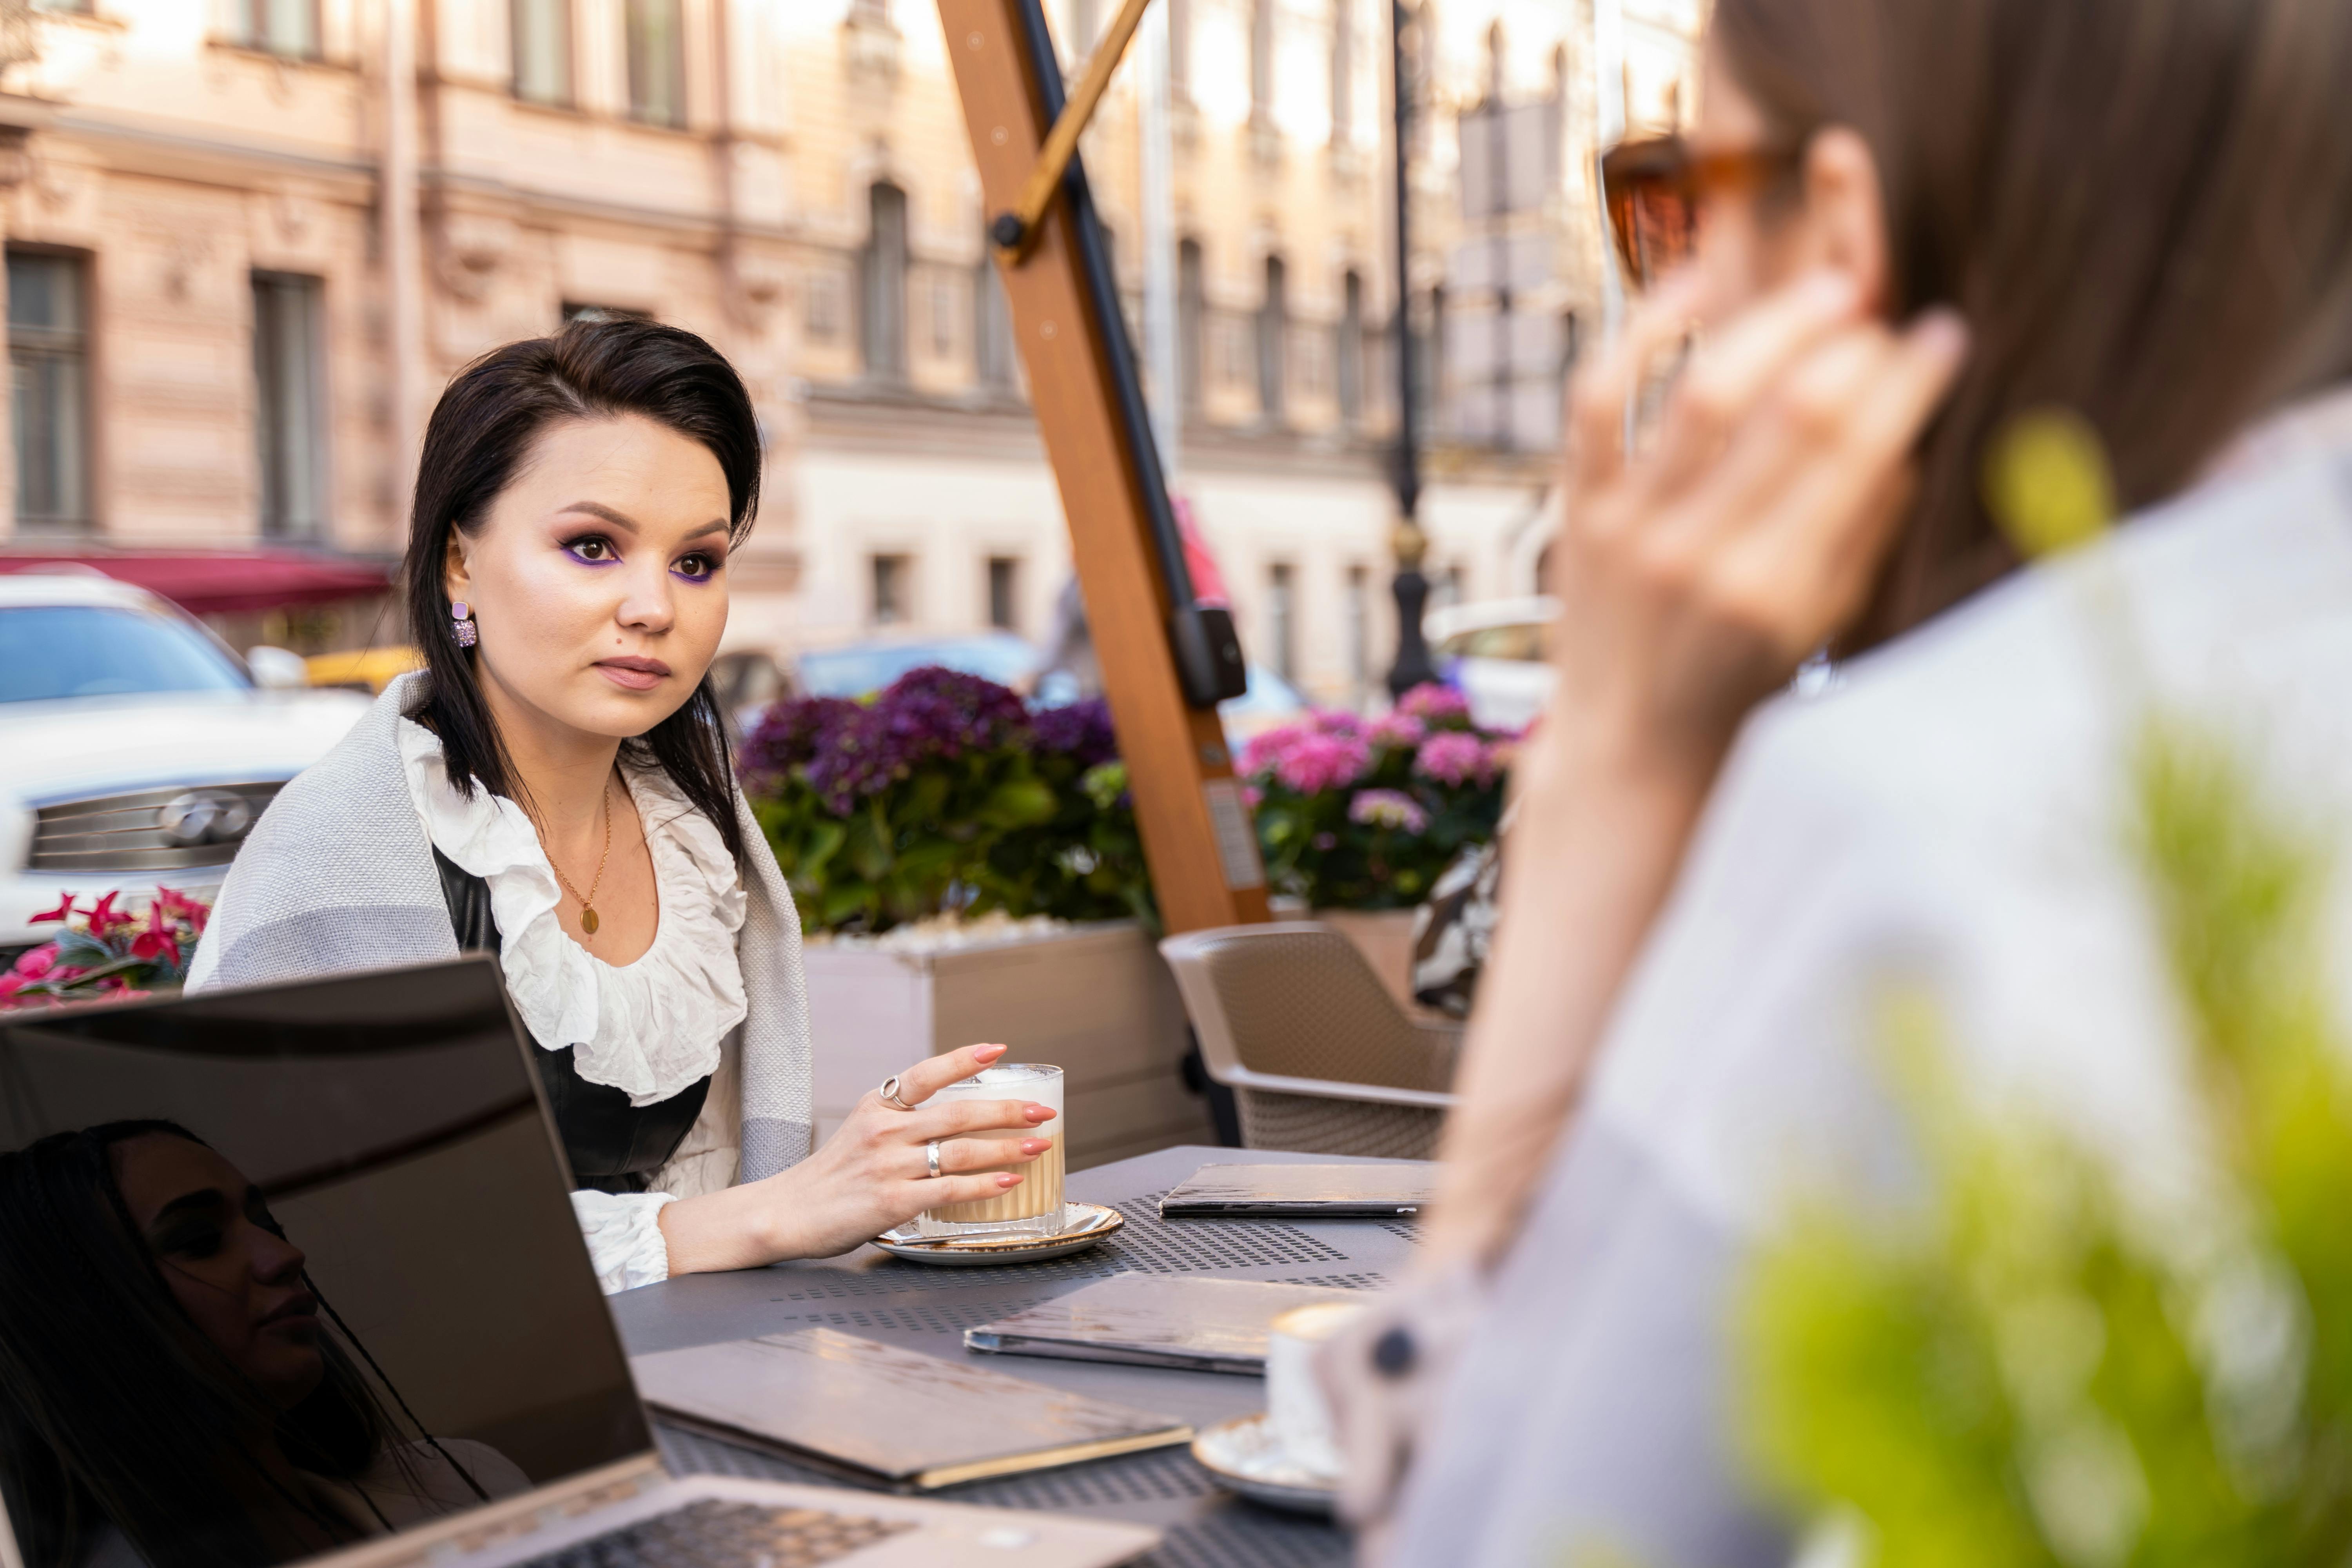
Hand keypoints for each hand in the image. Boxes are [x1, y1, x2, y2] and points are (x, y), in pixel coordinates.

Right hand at [657, 1043, 1057, 1271]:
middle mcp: (884, 1131)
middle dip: (1007, 1111)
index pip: (926, 1074)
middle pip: (958, 1113)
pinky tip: (1008, 1182)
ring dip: (1006, 1147)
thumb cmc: (830, 1176)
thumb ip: (900, 1121)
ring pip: (960, 1150)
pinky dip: (983, 1185)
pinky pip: (949, 1189)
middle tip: (1043, 1110)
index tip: (999, 1050)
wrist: (786, 1212)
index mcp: (877, 1107)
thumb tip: (954, 1118)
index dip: (964, 1060)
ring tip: (1040, 1145)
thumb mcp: (860, 1131)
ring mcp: (888, 1166)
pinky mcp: (891, 1201)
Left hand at [1539, 269, 1968, 791]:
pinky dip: (1640, 335)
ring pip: (1703, 393)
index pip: (1855, 455)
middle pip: (1791, 415)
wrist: (1624, 748)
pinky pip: (1598, 401)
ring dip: (1770, 326)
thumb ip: (1864, 533)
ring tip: (1821, 289)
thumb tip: (1905, 430)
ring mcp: (1630, 529)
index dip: (1906, 382)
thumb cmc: (1733, 684)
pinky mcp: (1577, 510)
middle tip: (1883, 305)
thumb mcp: (1819, 626)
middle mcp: (1701, 555)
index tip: (1941, 334)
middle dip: (1852, 346)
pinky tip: (1691, 288)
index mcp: (1774, 591)